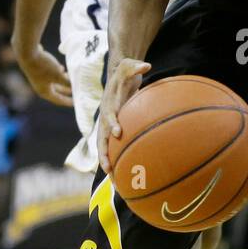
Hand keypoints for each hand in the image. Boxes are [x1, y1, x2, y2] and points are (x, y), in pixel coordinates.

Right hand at [17, 47, 73, 107]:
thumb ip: (68, 82)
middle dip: (67, 90)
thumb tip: (76, 85)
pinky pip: (51, 73)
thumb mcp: (58, 76)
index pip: (58, 99)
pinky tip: (62, 68)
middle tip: (77, 91)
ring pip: (54, 81)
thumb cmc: (43, 66)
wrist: (27, 52)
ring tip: (72, 78)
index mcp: (44, 91)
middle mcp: (41, 86)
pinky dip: (58, 73)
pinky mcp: (39, 68)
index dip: (68, 101)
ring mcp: (39, 77)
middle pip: (57, 91)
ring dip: (63, 80)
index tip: (76, 103)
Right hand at [97, 58, 149, 173]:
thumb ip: (135, 66)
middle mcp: (105, 119)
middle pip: (101, 139)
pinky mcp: (113, 133)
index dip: (112, 123)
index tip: (117, 132)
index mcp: (109, 105)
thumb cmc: (124, 72)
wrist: (116, 78)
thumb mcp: (128, 65)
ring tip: (116, 184)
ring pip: (105, 149)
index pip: (109, 115)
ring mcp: (107, 128)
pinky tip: (126, 179)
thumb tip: (146, 64)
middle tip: (108, 169)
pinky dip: (117, 163)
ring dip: (108, 165)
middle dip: (104, 154)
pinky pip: (114, 150)